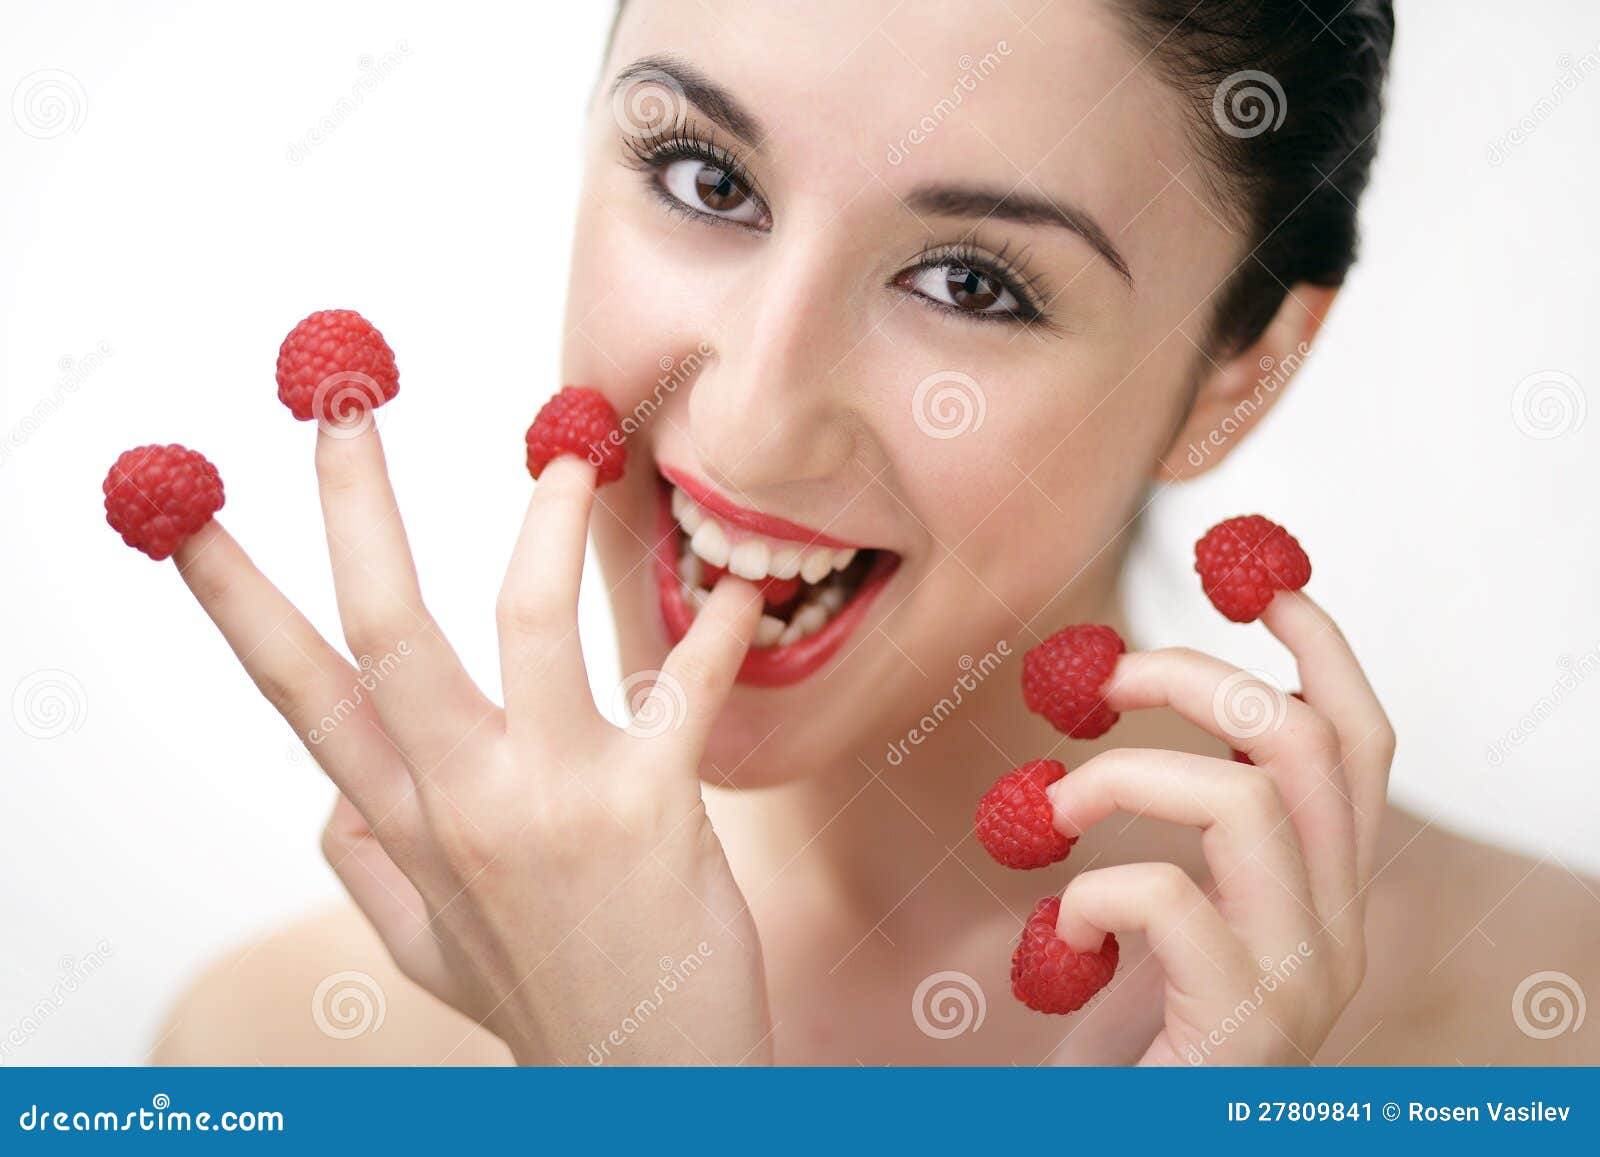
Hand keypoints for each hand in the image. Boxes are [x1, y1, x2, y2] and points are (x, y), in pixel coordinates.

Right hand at [171, 424, 772, 1064]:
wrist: (640, 1084)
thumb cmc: (536, 994)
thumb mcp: (418, 944)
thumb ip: (364, 860)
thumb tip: (327, 793)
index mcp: (399, 821)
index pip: (296, 688)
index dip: (232, 593)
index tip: (185, 509)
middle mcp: (459, 801)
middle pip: (384, 627)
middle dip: (356, 505)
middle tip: (341, 400)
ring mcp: (551, 803)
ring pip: (525, 623)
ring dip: (543, 522)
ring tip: (568, 451)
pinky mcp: (648, 811)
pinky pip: (678, 688)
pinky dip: (714, 627)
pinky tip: (739, 588)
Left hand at [1043, 594, 1394, 1064]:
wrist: (1125, 1146)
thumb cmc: (1128, 1043)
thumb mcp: (1161, 913)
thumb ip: (1175, 826)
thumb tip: (1122, 693)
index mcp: (1325, 894)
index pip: (1356, 745)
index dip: (1318, 651)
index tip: (1259, 581)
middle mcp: (1338, 933)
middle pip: (1307, 747)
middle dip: (1196, 680)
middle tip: (1099, 677)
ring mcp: (1300, 986)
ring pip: (1242, 805)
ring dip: (1123, 780)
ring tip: (1056, 808)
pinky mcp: (1242, 1033)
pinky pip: (1169, 905)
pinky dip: (1095, 894)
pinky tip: (1066, 936)